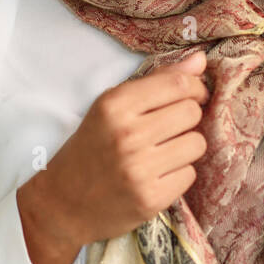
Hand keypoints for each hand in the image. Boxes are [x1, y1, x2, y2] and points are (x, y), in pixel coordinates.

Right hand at [26, 51, 210, 255]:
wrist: (63, 204)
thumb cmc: (90, 149)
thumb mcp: (111, 108)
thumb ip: (156, 81)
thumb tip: (200, 60)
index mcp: (114, 106)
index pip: (177, 84)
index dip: (194, 86)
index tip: (192, 94)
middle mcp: (127, 135)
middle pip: (191, 112)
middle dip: (188, 117)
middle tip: (171, 127)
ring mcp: (139, 169)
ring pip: (197, 143)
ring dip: (186, 147)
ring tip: (163, 152)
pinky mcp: (150, 199)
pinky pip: (190, 175)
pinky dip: (179, 174)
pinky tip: (157, 175)